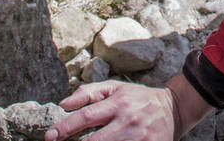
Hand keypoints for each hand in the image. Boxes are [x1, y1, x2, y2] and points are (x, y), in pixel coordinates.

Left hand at [44, 80, 178, 140]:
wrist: (173, 109)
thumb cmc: (137, 98)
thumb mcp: (114, 88)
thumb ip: (88, 93)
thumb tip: (63, 104)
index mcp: (118, 103)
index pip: (86, 116)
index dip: (65, 127)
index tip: (50, 136)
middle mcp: (128, 121)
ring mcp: (139, 138)